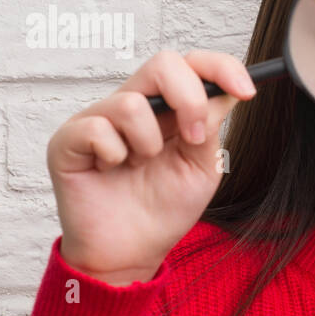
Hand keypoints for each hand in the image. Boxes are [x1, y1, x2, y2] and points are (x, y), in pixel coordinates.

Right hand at [47, 49, 256, 286]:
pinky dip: (115, 157)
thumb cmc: (163, 210)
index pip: (191, 65)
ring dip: (148, 144)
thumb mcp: (201, 166)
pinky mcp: (69, 139)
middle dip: (189, 100)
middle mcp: (133, 105)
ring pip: (132, 103)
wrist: (131, 252)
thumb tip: (225, 90)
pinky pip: (99, 130)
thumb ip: (210, 125)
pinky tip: (110, 172)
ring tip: (139, 167)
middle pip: (164, 63)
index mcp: (167, 109)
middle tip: (192, 139)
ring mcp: (98, 118)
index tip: (245, 90)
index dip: (221, 67)